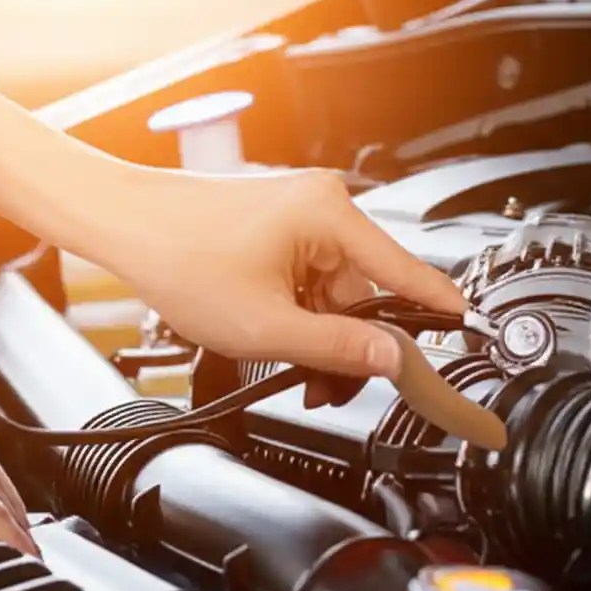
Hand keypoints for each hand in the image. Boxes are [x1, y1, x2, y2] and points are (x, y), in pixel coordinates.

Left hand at [102, 169, 467, 406]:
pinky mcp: (278, 227)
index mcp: (332, 215)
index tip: (468, 331)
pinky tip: (276, 334)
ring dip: (318, 333)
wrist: (123, 224)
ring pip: (333, 292)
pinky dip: (299, 312)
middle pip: (365, 292)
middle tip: (325, 384)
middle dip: (348, 343)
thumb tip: (389, 359)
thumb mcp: (266, 324)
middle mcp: (322, 206)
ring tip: (285, 361)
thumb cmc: (178, 254)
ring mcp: (298, 215)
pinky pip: (308, 278)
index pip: (408, 273)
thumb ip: (336, 348)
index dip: (438, 311)